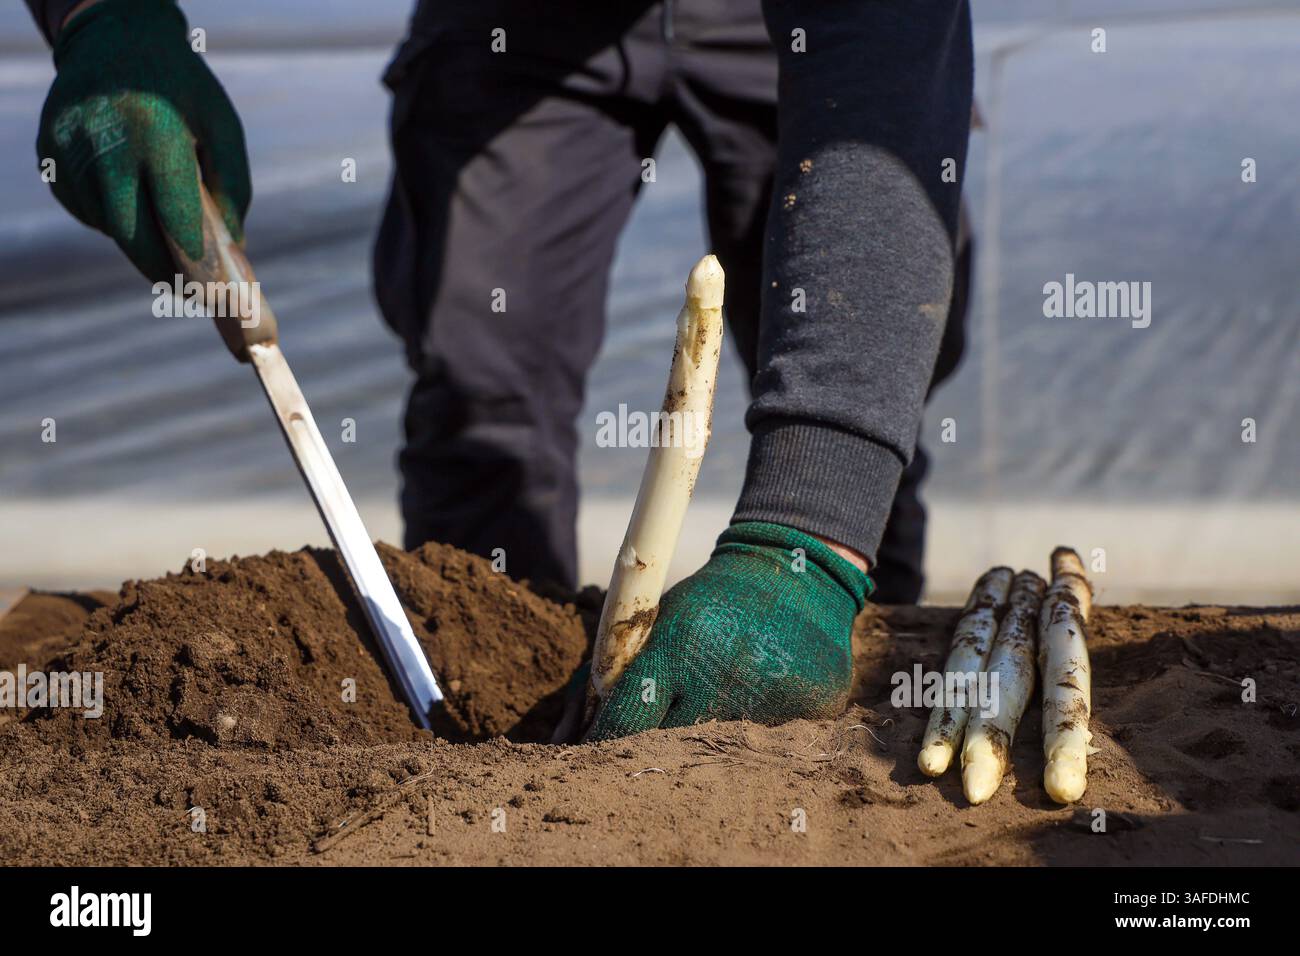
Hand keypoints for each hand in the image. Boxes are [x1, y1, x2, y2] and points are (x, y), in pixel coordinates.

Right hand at [37, 0, 250, 282]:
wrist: (114, 41)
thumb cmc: (182, 90)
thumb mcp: (222, 127)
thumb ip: (233, 188)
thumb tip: (232, 251)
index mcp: (154, 130)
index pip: (173, 213)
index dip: (193, 260)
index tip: (211, 294)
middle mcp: (103, 140)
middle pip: (129, 232)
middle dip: (160, 269)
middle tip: (187, 292)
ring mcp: (68, 148)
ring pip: (104, 224)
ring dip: (136, 241)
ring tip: (164, 235)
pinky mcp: (48, 155)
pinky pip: (83, 208)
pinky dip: (110, 217)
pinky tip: (129, 198)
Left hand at [587, 521, 871, 739]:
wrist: (796, 575)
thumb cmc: (711, 606)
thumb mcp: (657, 624)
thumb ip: (609, 678)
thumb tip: (562, 739)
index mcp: (677, 649)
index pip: (624, 724)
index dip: (604, 746)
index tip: (596, 754)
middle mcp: (723, 677)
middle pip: (666, 751)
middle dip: (651, 751)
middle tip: (653, 740)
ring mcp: (771, 698)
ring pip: (719, 755)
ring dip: (707, 745)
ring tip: (717, 709)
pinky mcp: (811, 709)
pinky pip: (768, 745)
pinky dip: (756, 735)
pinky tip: (761, 702)